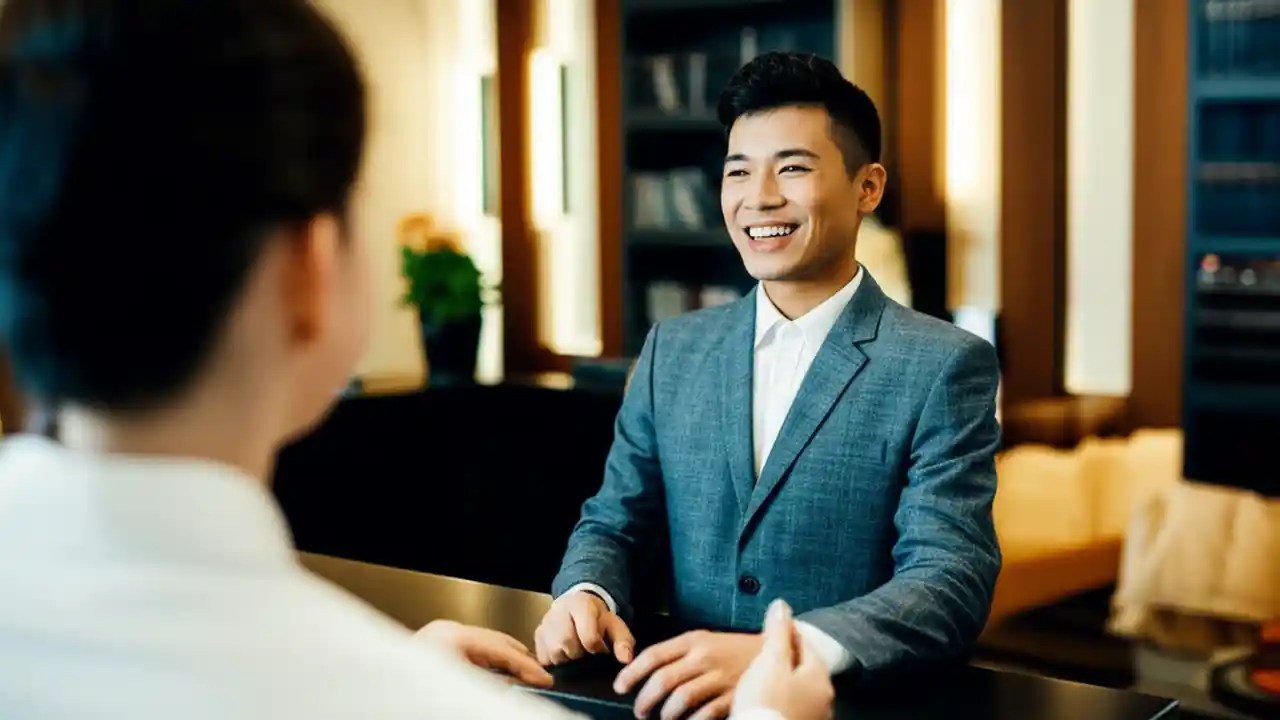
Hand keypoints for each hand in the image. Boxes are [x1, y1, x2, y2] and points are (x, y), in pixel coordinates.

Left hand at [415, 620, 552, 687]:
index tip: (545, 680)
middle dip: (518, 661)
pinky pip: (467, 651)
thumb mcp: (463, 689)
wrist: (370, 701)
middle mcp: (444, 631)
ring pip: (481, 646)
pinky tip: (493, 678)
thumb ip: (494, 686)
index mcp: (454, 637)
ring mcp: (435, 637)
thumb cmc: (410, 692)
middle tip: (539, 677)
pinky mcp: (428, 647)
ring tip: (521, 678)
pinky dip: (484, 664)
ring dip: (501, 663)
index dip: (528, 668)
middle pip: (494, 642)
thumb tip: (518, 687)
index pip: (503, 650)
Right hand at [535, 590, 635, 665]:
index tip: (599, 647)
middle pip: (565, 643)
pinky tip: (563, 653)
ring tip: (573, 651)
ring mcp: (545, 622)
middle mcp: (558, 611)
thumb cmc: (598, 619)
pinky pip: (543, 657)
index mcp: (580, 605)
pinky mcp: (537, 634)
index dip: (596, 647)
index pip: (587, 636)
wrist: (579, 606)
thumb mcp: (615, 625)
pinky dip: (554, 660)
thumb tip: (626, 659)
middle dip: (578, 652)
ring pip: (552, 652)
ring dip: (566, 658)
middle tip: (584, 650)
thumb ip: (623, 641)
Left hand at [613, 630, 762, 719]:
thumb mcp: (705, 641)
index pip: (653, 655)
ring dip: (665, 714)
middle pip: (663, 680)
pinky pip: (704, 714)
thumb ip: (678, 653)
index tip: (620, 686)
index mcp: (693, 640)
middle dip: (645, 699)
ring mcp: (719, 677)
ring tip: (662, 719)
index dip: (632, 673)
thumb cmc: (733, 649)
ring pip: (681, 699)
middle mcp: (704, 657)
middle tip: (639, 710)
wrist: (777, 651)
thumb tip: (644, 671)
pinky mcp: (734, 695)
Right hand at [733, 600, 833, 719]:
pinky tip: (768, 699)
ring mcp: (813, 716)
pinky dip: (782, 697)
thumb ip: (778, 633)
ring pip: (799, 688)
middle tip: (768, 650)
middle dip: (787, 657)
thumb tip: (781, 606)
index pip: (806, 644)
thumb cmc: (765, 701)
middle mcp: (823, 698)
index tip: (775, 626)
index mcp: (819, 677)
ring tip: (765, 675)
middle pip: (804, 668)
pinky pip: (792, 705)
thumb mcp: (770, 661)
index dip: (788, 632)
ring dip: (785, 679)